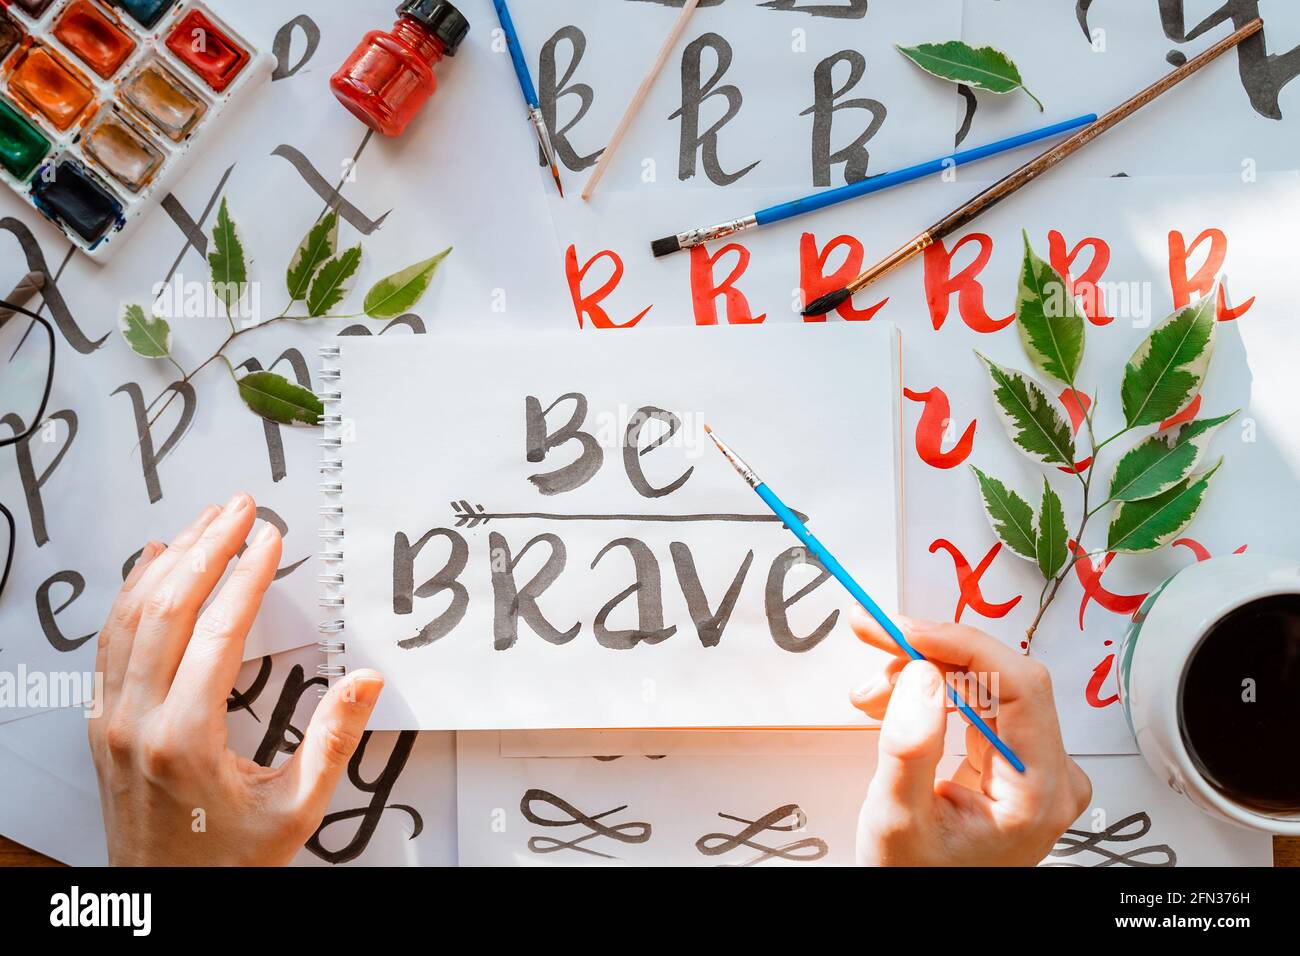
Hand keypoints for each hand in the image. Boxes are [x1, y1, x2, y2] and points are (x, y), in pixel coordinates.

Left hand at [88, 494, 383, 865]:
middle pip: (166, 609)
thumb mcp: (296, 811)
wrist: (163, 900)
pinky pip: (109, 642)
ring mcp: (109, 720)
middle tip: (240, 507)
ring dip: (168, 561)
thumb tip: (368, 680)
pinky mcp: (101, 722)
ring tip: (204, 522)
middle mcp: (136, 722)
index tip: (271, 537)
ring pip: (130, 617)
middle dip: (207, 548)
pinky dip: (128, 594)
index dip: (247, 576)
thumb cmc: (226, 861)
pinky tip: (149, 565)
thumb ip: (333, 741)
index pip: (217, 633)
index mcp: (185, 740)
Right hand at [849, 611, 1090, 865]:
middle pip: (999, 678)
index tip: (907, 630)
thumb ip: (909, 750)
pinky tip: (894, 701)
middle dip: (928, 658)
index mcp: (1037, 793)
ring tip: (872, 693)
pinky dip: (929, 694)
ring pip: (983, 685)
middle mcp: (1049, 774)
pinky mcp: (1012, 760)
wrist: (922, 911)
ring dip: (921, 675)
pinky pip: (976, 703)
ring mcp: (1034, 766)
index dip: (961, 645)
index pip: (1020, 685)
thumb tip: (920, 677)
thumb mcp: (898, 820)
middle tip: (875, 639)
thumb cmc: (915, 879)